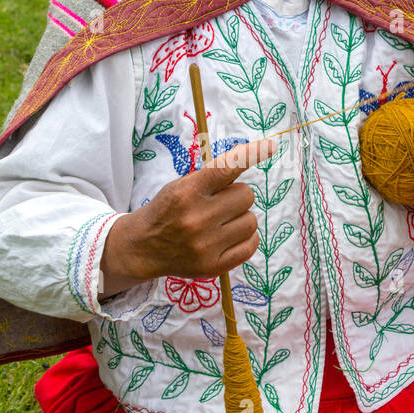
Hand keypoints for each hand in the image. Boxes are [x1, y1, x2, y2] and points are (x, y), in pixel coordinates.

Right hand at [102, 138, 276, 288]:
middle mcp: (197, 218)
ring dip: (240, 218)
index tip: (270, 146)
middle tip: (220, 203)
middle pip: (246, 195)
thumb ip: (212, 176)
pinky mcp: (214, 266)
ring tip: (220, 222)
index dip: (251, 154)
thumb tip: (248, 157)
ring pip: (251, 220)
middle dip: (237, 196)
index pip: (227, 167)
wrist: (143, 247)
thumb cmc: (168, 209)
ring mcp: (206, 245)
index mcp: (187, 192)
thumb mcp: (181, 185)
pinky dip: (245, 238)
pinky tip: (228, 236)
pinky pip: (252, 244)